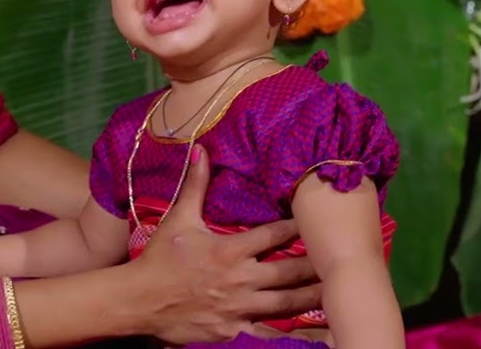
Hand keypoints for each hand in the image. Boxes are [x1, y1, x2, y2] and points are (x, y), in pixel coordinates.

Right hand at [126, 146, 320, 344]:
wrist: (139, 300)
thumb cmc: (159, 258)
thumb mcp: (178, 218)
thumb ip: (195, 185)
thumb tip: (201, 149)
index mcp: (230, 250)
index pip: (274, 235)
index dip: (298, 228)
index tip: (318, 221)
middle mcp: (240, 279)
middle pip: (289, 272)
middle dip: (315, 266)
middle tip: (341, 260)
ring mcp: (238, 308)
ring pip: (284, 303)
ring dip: (310, 297)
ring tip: (334, 292)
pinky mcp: (232, 330)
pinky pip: (266, 330)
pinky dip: (287, 330)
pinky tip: (307, 328)